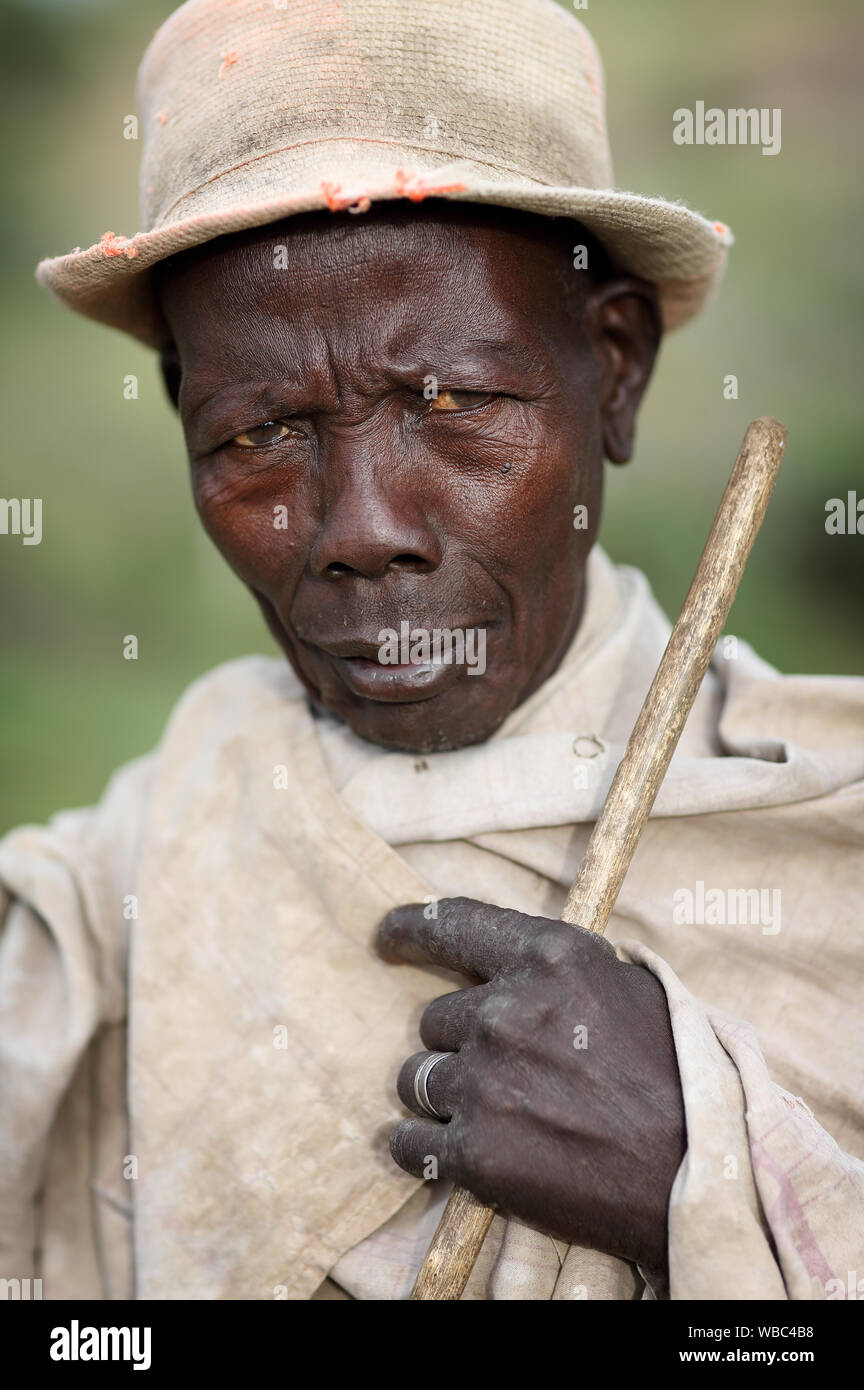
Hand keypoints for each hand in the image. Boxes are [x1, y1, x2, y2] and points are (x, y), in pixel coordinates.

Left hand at [378, 897, 685, 1271]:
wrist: (707, 1173)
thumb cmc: (677, 1077)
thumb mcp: (626, 988)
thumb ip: (556, 972)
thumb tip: (503, 962)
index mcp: (551, 957)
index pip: (453, 923)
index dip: (410, 929)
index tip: (386, 937)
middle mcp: (509, 1010)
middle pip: (435, 1017)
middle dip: (461, 1044)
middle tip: (512, 1075)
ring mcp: (488, 1081)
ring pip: (418, 1078)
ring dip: (444, 1096)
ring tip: (502, 1118)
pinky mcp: (477, 1151)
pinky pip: (410, 1141)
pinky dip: (425, 1148)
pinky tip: (466, 1154)